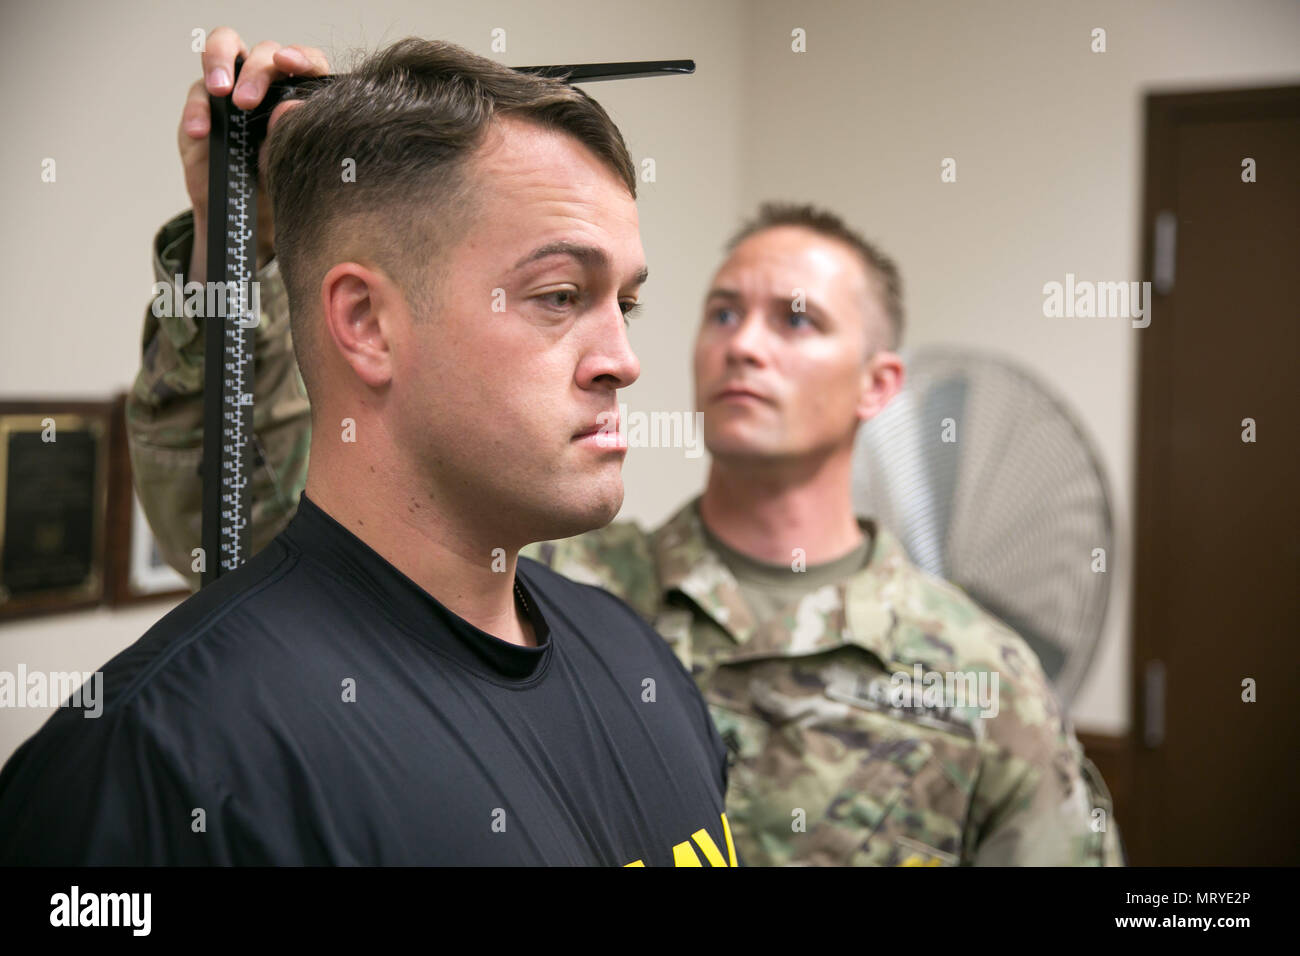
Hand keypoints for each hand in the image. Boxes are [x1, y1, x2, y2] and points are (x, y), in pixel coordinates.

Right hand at [178, 27, 329, 281]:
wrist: (252, 213)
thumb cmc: (281, 183)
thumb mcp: (290, 164)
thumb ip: (290, 136)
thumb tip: (287, 109)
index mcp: (301, 93)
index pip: (308, 62)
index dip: (301, 56)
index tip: (289, 63)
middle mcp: (269, 82)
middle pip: (264, 52)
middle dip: (255, 72)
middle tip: (246, 101)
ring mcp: (235, 86)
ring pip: (226, 47)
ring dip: (220, 63)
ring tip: (219, 91)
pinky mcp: (206, 101)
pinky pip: (198, 92)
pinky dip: (197, 109)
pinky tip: (201, 132)